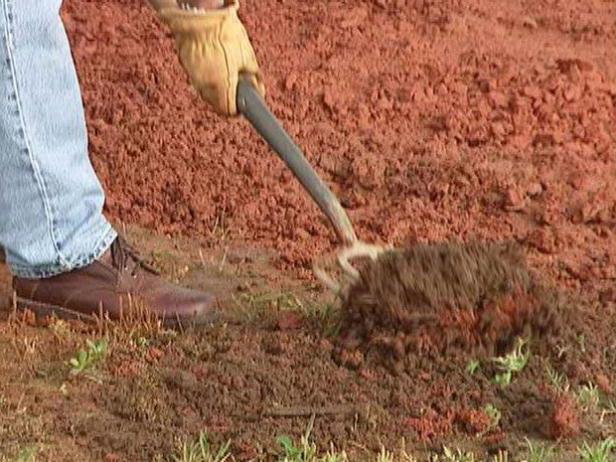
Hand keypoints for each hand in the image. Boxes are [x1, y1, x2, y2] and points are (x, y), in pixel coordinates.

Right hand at [158, 0, 264, 115]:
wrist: (200, 14)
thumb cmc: (225, 32)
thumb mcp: (248, 56)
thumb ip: (254, 77)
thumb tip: (258, 89)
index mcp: (222, 85)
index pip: (229, 111)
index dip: (238, 108)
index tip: (243, 102)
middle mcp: (205, 86)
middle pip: (217, 104)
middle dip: (228, 97)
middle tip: (237, 83)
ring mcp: (193, 77)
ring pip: (207, 94)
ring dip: (217, 88)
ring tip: (225, 70)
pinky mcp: (185, 67)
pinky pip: (199, 80)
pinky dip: (208, 77)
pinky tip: (214, 63)